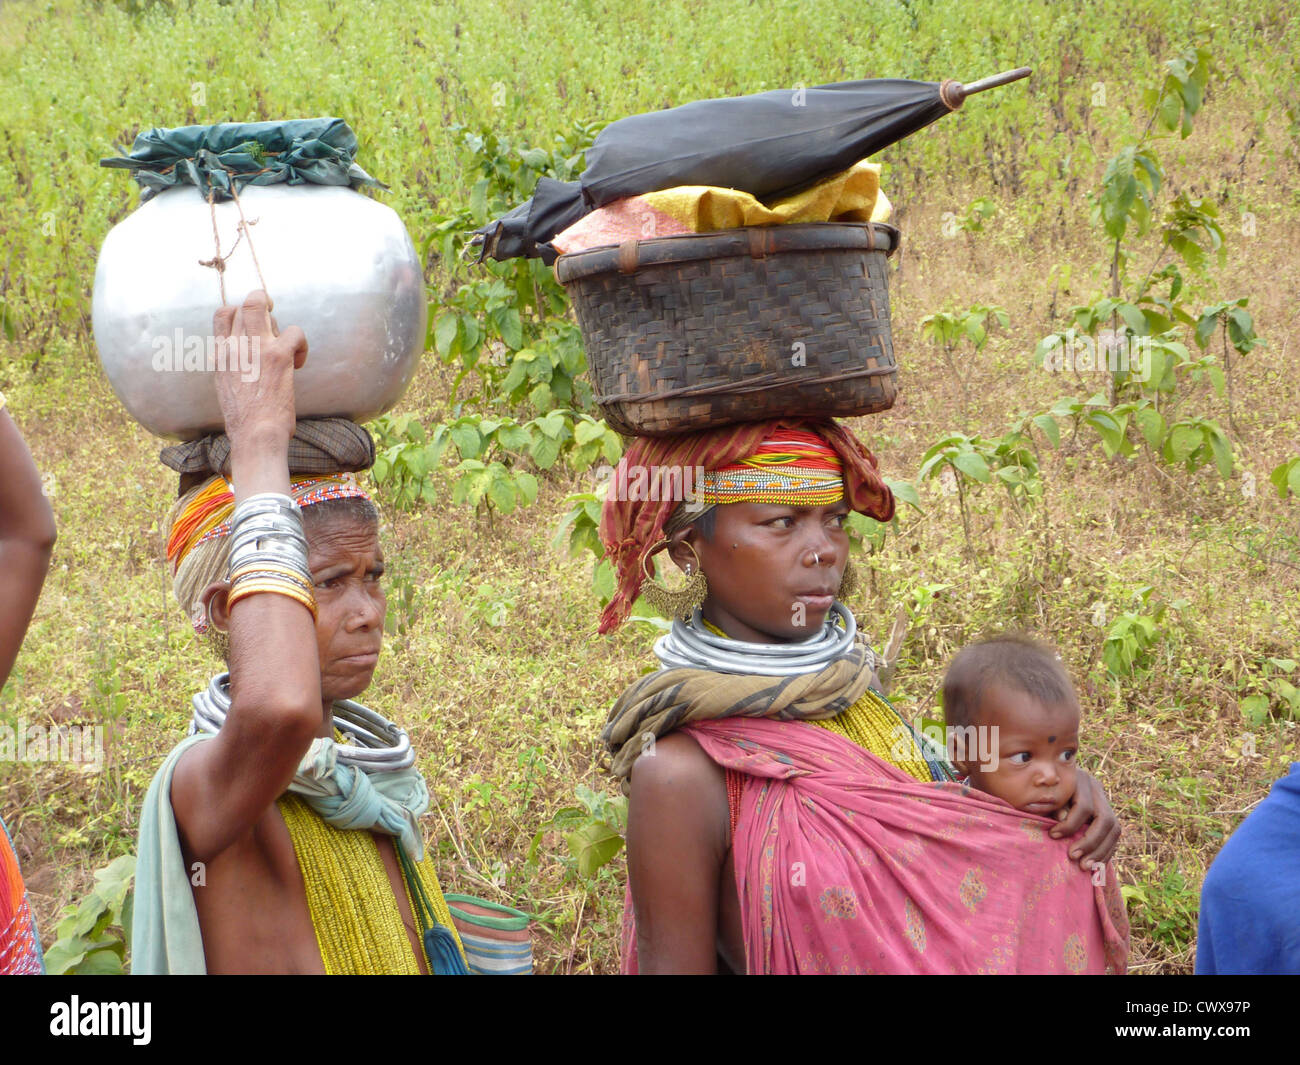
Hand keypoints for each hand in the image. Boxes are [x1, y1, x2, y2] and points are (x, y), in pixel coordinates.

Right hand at [211, 290, 306, 451]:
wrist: (254, 434)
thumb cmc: (244, 419)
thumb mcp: (225, 386)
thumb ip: (231, 365)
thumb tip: (244, 357)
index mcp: (221, 355)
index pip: (223, 313)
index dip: (240, 310)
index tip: (253, 323)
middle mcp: (235, 346)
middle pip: (246, 304)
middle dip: (264, 305)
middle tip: (275, 322)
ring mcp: (256, 348)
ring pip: (265, 308)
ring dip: (281, 328)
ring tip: (286, 354)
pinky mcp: (278, 356)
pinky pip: (295, 331)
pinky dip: (301, 344)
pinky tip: (298, 363)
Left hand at [1051, 769, 1119, 870]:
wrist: (1048, 782)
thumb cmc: (1041, 790)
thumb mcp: (1044, 795)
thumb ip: (1053, 806)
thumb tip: (1061, 819)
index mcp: (1080, 780)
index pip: (1083, 807)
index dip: (1070, 824)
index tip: (1053, 835)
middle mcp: (1096, 789)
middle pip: (1104, 819)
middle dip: (1090, 842)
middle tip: (1073, 857)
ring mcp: (1105, 801)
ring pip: (1114, 829)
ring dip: (1100, 851)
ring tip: (1085, 867)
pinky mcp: (1108, 815)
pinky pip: (1114, 836)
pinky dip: (1106, 852)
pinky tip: (1095, 866)